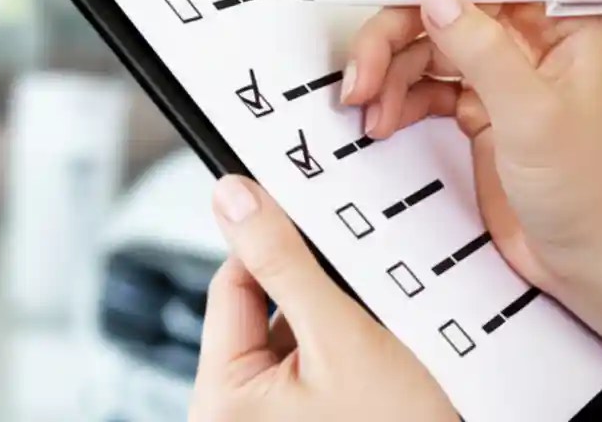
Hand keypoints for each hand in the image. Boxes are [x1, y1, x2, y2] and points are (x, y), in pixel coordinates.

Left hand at [190, 174, 456, 421]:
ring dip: (334, 318)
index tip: (315, 220)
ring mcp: (268, 420)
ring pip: (293, 333)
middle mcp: (233, 416)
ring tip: (378, 329)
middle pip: (263, 309)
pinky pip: (313, 362)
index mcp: (221, 400)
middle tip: (361, 285)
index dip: (275, 247)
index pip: (231, 284)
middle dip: (313, 290)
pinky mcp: (301, 420)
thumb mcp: (341, 337)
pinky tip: (380, 352)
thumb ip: (284, 264)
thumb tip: (234, 201)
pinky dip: (345, 346)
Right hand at [342, 0, 601, 299]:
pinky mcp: (482, 109)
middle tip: (361, 73)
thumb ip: (483, 52)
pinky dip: (398, 98)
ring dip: (388, 69)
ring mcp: (504, 72)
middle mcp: (532, 36)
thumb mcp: (535, 118)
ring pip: (428, 42)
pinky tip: (383, 122)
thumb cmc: (594, 193)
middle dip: (395, 29)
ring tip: (367, 107)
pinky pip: (426, 84)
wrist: (599, 260)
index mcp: (564, 18)